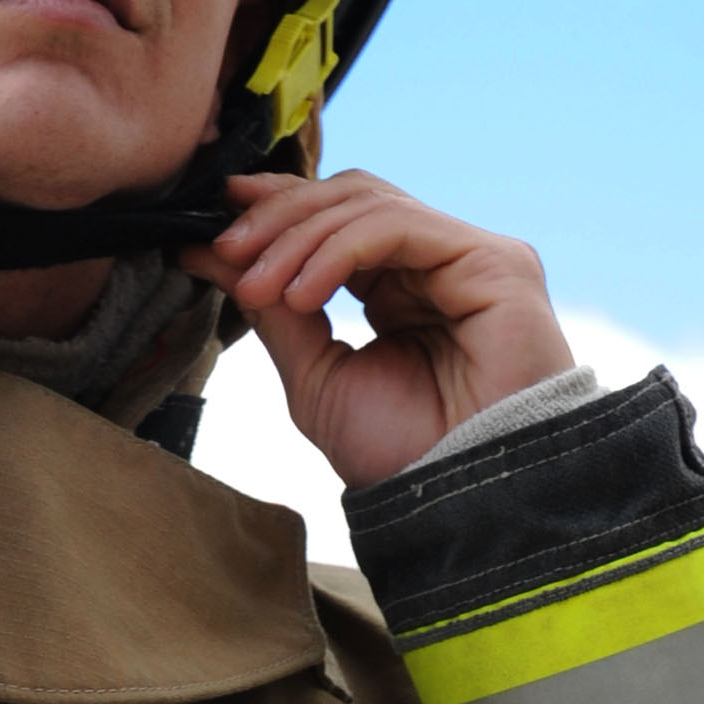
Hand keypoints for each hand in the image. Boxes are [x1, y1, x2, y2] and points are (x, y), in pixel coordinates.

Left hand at [186, 172, 575, 487]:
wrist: (455, 505)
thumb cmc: (398, 456)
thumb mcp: (315, 375)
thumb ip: (272, 310)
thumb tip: (207, 251)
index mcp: (400, 290)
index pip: (336, 219)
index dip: (276, 210)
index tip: (212, 222)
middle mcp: (437, 265)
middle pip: (348, 198)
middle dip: (278, 218)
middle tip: (224, 250)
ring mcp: (469, 259)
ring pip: (367, 204)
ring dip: (298, 237)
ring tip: (255, 287)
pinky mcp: (495, 262)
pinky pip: (398, 225)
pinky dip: (338, 249)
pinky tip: (301, 293)